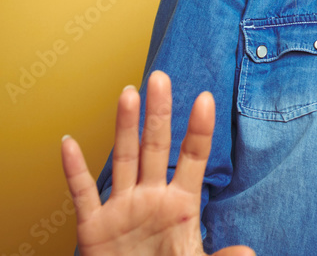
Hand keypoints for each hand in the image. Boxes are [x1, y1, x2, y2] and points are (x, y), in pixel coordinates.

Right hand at [60, 70, 254, 255]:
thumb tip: (247, 255)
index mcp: (181, 205)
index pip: (193, 157)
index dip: (199, 129)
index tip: (205, 98)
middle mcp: (151, 198)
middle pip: (156, 146)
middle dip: (159, 113)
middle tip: (161, 77)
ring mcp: (123, 209)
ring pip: (124, 158)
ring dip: (124, 127)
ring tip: (128, 94)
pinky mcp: (95, 227)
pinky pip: (83, 194)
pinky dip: (74, 170)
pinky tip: (69, 143)